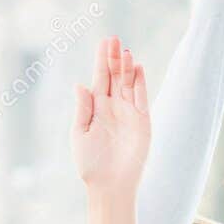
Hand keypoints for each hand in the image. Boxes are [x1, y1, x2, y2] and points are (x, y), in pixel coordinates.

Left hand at [72, 36, 150, 191]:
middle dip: (114, 58)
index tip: (104, 42)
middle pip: (115, 76)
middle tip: (114, 38)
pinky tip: (138, 67)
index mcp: (96, 108)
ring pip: (128, 83)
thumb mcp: (80, 133)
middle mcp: (113, 107)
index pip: (100, 78)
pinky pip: (141, 97)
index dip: (102, 60)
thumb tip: (80, 84)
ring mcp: (129, 113)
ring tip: (124, 51)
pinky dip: (140, 83)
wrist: (110, 185)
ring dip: (127, 67)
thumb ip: (82, 109)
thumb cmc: (90, 163)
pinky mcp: (142, 121)